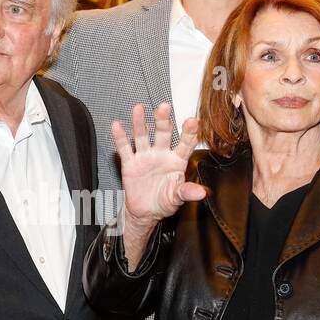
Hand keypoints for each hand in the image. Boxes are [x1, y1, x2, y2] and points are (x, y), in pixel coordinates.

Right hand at [112, 102, 205, 226]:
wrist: (145, 212)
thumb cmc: (164, 202)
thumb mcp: (177, 198)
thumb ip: (187, 192)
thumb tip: (202, 193)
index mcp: (177, 160)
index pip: (185, 144)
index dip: (189, 133)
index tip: (193, 121)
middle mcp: (161, 154)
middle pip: (163, 133)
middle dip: (163, 120)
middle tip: (164, 107)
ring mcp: (145, 156)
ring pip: (142, 136)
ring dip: (140, 122)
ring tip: (139, 109)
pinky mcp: (130, 163)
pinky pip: (125, 148)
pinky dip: (120, 137)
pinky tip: (117, 125)